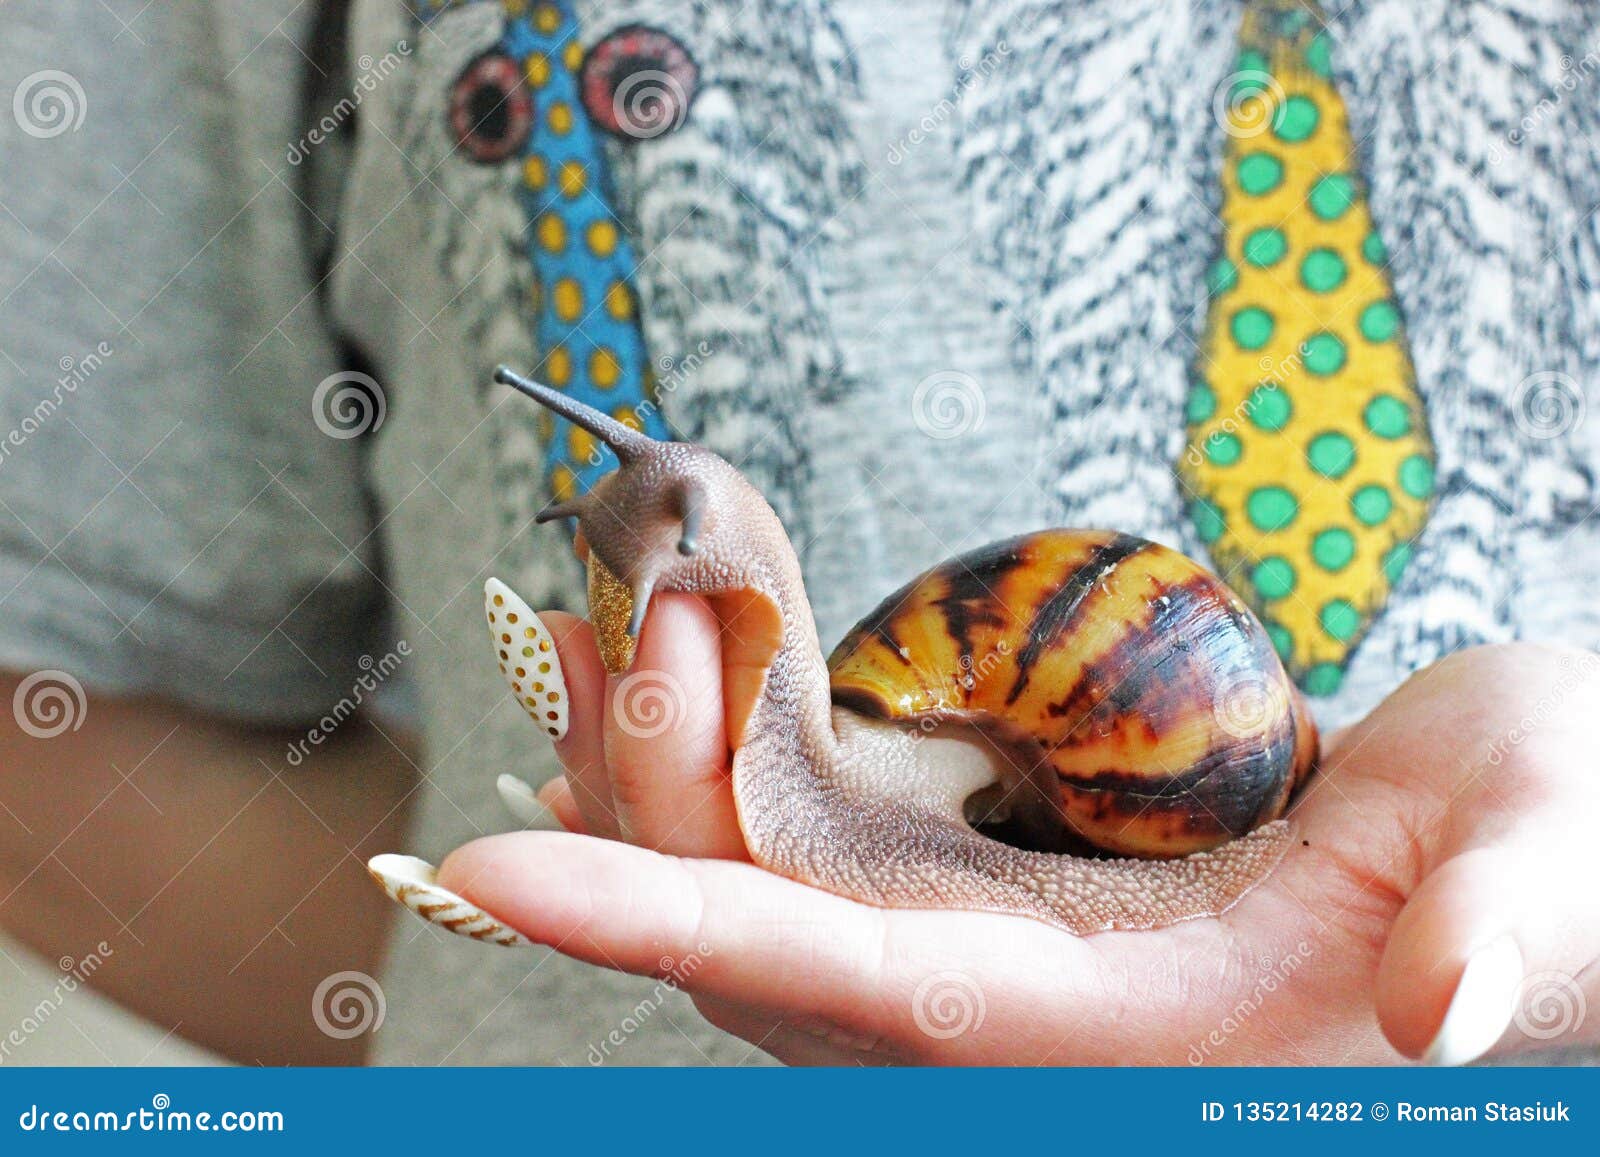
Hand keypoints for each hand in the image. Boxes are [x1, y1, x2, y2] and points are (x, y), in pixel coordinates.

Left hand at [441, 603, 1598, 1064]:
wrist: (1560, 830)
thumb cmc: (1569, 847)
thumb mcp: (1555, 864)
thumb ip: (1501, 939)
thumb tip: (1447, 1018)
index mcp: (1141, 1030)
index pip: (864, 991)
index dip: (678, 923)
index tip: (505, 871)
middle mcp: (1046, 1012)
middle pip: (773, 951)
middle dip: (641, 814)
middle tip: (586, 636)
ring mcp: (1019, 947)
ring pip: (775, 905)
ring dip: (660, 786)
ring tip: (590, 635)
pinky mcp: (1018, 882)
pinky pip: (827, 852)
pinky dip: (734, 769)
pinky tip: (689, 674)